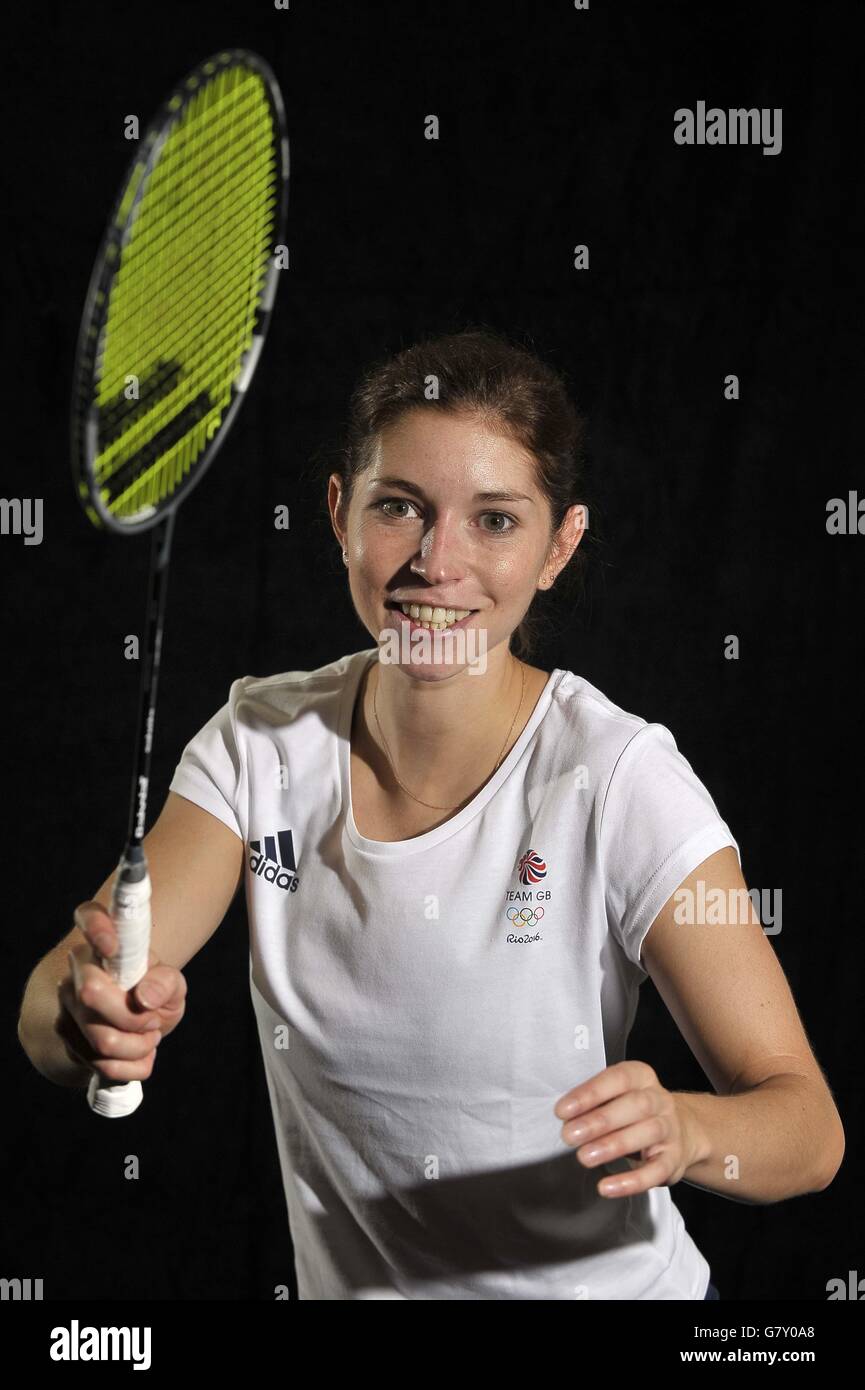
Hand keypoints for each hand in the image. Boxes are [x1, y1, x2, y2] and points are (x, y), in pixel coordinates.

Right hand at [56, 901, 186, 1081]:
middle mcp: (79, 965)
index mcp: (107, 938)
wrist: (127, 1028)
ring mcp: (66, 1000)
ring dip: (137, 1047)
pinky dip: (129, 1066)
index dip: (97, 928)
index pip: (89, 915)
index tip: (112, 946)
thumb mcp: (171, 986)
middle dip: (133, 1018)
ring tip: (148, 1037)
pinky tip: (137, 1054)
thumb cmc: (151, 995)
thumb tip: (144, 998)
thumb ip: (165, 983)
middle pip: (91, 992)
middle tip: (152, 1020)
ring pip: (101, 1038)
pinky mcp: (64, 1032)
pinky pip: (99, 1062)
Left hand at [554, 1060, 706, 1198]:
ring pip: (647, 1134)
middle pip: (636, 1105)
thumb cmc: (635, 1112)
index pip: (618, 1078)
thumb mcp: (616, 1098)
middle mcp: (660, 1100)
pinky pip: (656, 1171)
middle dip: (599, 1121)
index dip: (590, 1093)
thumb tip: (566, 1119)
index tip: (563, 1110)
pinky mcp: (674, 1160)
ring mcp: (670, 1129)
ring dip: (613, 1146)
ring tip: (584, 1157)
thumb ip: (594, 1104)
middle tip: (569, 1135)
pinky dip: (631, 1181)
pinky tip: (607, 1187)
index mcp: (642, 1077)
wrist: (684, 1131)